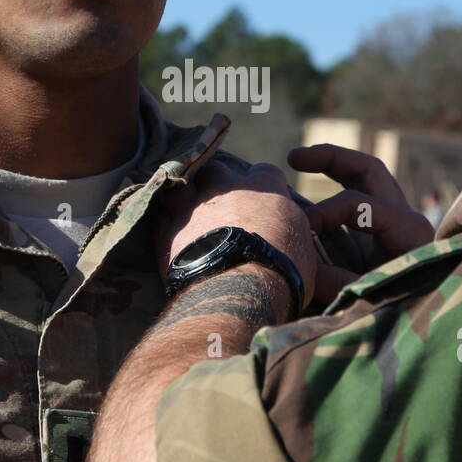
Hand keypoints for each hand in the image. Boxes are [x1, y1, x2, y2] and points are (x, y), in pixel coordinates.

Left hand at [154, 160, 315, 311]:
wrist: (238, 291)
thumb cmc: (281, 273)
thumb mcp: (301, 248)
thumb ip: (287, 230)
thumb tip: (284, 234)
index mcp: (265, 188)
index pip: (265, 172)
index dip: (263, 186)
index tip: (262, 202)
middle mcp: (226, 188)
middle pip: (217, 170)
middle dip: (217, 183)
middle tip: (220, 205)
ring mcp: (193, 205)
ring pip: (182, 186)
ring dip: (185, 198)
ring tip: (189, 214)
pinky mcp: (167, 229)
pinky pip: (161, 217)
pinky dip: (166, 224)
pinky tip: (171, 234)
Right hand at [287, 143, 437, 302]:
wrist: (432, 332)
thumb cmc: (410, 314)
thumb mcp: (372, 300)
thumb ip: (336, 282)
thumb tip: (299, 263)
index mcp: (409, 229)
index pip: (357, 202)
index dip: (324, 212)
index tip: (298, 232)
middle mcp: (406, 219)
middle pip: (368, 170)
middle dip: (331, 158)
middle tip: (294, 157)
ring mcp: (396, 226)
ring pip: (364, 180)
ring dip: (333, 169)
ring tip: (298, 162)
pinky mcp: (385, 239)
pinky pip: (359, 205)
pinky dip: (333, 197)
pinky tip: (308, 204)